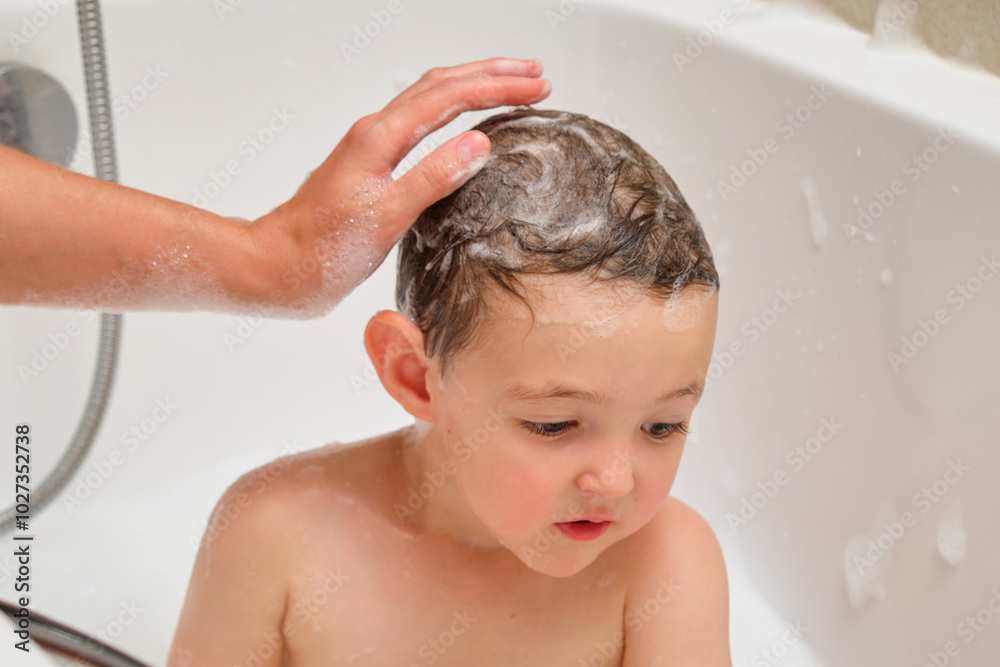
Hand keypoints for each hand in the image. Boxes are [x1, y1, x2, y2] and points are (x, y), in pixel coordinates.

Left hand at [245, 57, 550, 317]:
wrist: (275, 267)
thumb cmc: (321, 250)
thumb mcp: (384, 217)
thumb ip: (432, 178)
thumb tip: (479, 143)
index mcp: (379, 138)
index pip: (450, 96)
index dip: (498, 87)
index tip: (538, 87)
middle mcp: (376, 133)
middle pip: (441, 84)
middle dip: (491, 73)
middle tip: (535, 72)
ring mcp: (373, 149)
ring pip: (430, 100)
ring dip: (473, 87)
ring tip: (510, 86)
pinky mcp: (373, 168)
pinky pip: (421, 125)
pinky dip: (453, 113)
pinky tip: (465, 126)